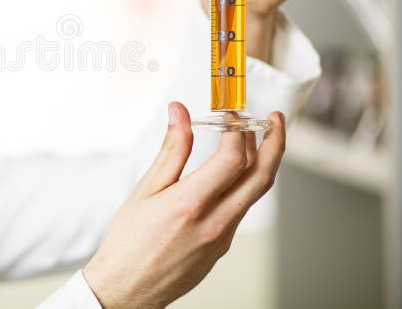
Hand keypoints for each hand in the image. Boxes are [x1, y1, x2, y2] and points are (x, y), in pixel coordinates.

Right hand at [83, 102, 285, 308]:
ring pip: (254, 193)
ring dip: (260, 162)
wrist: (127, 288)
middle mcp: (214, 223)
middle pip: (261, 176)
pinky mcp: (222, 247)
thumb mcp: (146, 189)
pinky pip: (241, 210)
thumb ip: (171, 150)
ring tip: (253, 139)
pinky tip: (229, 174)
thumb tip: (180, 114)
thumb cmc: (128, 242)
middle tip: (274, 119)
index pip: (232, 159)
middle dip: (274, 142)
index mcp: (190, 204)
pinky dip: (243, 184)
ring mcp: (223, 238)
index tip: (229, 115)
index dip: (236, 130)